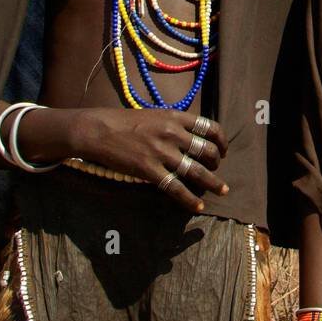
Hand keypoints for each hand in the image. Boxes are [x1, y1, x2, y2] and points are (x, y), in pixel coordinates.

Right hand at [71, 107, 228, 214]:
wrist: (98, 130)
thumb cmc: (124, 122)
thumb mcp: (155, 114)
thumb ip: (174, 123)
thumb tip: (191, 135)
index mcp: (175, 117)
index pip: (210, 127)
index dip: (221, 141)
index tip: (223, 150)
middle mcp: (172, 133)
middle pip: (207, 150)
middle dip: (217, 162)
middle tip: (216, 169)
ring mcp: (162, 152)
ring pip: (197, 170)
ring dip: (213, 182)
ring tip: (223, 190)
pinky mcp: (150, 170)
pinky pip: (176, 188)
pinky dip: (190, 199)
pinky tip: (199, 206)